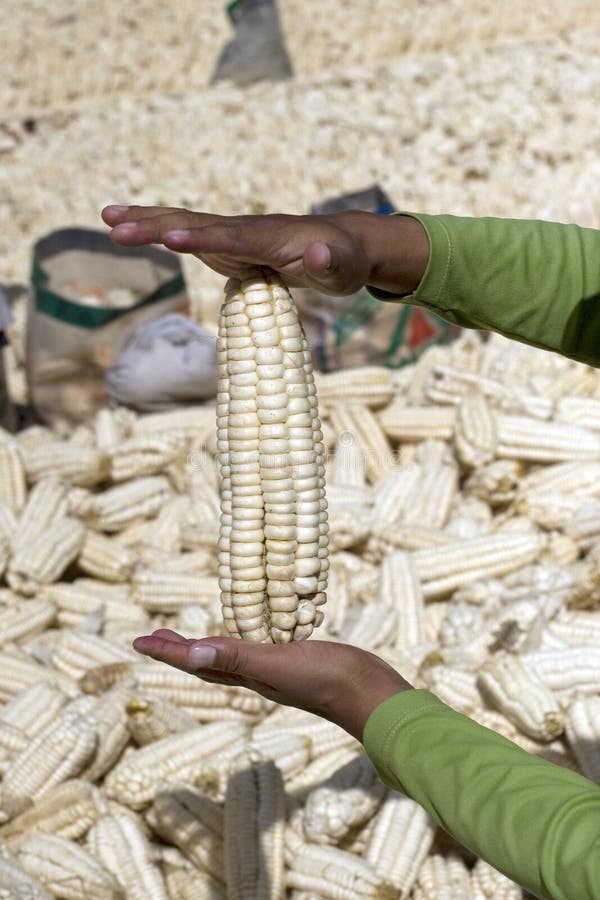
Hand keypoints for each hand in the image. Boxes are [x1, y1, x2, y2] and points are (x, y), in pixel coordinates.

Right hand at [101, 205, 427, 296]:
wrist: (341, 246)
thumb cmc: (344, 262)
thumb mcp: (345, 269)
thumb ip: (329, 264)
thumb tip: (315, 255)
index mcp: (271, 237)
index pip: (232, 239)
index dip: (203, 239)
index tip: (172, 237)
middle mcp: (245, 230)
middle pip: (195, 224)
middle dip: (156, 224)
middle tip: (114, 225)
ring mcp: (232, 235)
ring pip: (184, 224)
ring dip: (146, 221)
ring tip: (106, 219)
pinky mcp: (226, 245)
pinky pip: (186, 235)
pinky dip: (157, 231)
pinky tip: (129, 230)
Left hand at [132, 629, 411, 741]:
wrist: (370, 693)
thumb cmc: (324, 679)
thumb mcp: (276, 664)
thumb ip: (236, 658)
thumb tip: (191, 654)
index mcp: (246, 675)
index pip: (198, 661)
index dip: (168, 650)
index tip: (139, 640)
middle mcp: (257, 675)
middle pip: (209, 662)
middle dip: (181, 650)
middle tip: (155, 637)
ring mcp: (278, 670)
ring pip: (234, 658)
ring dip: (211, 646)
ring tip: (197, 637)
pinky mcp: (298, 662)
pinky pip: (262, 650)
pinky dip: (247, 641)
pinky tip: (256, 634)